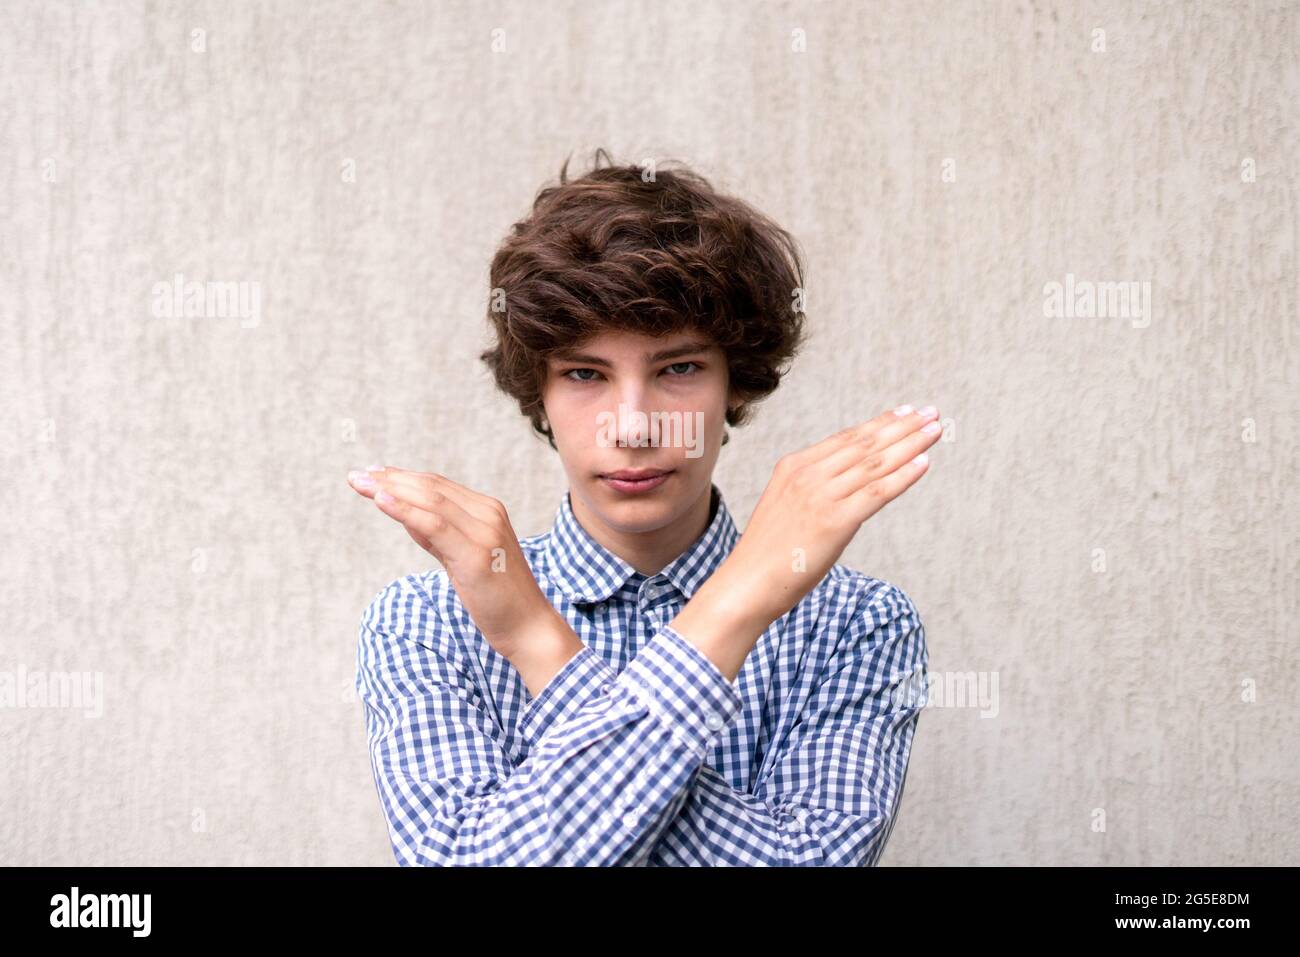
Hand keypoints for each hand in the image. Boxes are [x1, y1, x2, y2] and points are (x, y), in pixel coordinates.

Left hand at [346, 466, 569, 662]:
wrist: (529, 628)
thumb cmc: (497, 599)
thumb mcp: (464, 560)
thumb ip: (439, 537)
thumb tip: (407, 518)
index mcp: (488, 512)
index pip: (439, 486)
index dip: (404, 477)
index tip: (374, 472)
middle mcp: (488, 514)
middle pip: (431, 487)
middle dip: (390, 479)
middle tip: (356, 475)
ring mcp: (484, 532)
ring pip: (430, 500)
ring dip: (390, 489)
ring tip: (360, 482)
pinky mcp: (475, 554)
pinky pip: (433, 524)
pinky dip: (404, 510)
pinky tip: (380, 500)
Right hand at [708, 404, 941, 630]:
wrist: (747, 583)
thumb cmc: (768, 553)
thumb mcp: (786, 506)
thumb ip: (813, 490)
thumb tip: (846, 484)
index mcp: (793, 467)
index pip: (846, 438)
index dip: (879, 423)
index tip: (904, 413)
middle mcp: (807, 475)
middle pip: (865, 444)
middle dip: (902, 426)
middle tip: (931, 413)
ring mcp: (821, 497)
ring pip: (875, 464)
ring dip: (910, 444)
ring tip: (935, 430)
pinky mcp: (835, 522)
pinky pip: (877, 493)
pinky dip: (904, 476)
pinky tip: (924, 463)